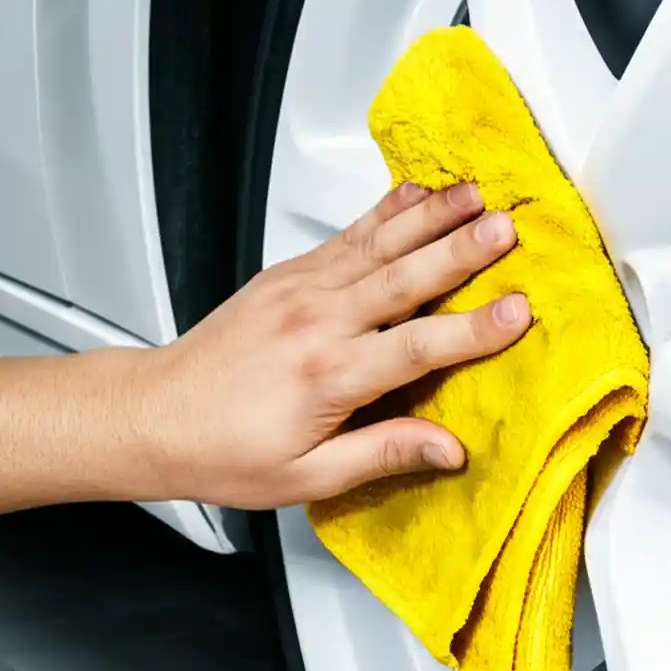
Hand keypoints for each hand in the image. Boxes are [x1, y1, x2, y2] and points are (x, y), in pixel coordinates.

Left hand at [143, 182, 527, 508]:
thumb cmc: (225, 450)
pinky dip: (386, 210)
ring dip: (431, 216)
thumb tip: (449, 449)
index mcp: (329, 377)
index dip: (472, 330)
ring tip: (474, 195)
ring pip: (379, 244)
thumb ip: (384, 452)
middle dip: (460, 251)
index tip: (517, 312)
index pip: (417, 347)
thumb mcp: (307, 476)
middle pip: (404, 279)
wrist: (154, 416)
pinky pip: (348, 234)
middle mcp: (318, 322)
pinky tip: (416, 193)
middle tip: (505, 229)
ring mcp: (302, 289)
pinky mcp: (290, 274)